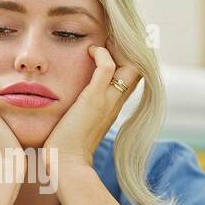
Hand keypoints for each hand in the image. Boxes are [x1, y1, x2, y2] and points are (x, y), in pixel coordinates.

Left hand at [42, 38, 143, 172]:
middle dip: (129, 51)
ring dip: (119, 49)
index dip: (128, 61)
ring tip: (103, 41)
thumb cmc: (65, 150)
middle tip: (111, 39)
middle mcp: (115, 103)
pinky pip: (107, 67)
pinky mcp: (94, 99)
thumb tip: (66, 108)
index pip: (131, 79)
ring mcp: (108, 100)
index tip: (114, 48)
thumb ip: (79, 113)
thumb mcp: (77, 126)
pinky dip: (102, 53)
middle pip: (139, 70)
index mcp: (112, 109)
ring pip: (131, 66)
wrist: (65, 165)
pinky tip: (89, 50)